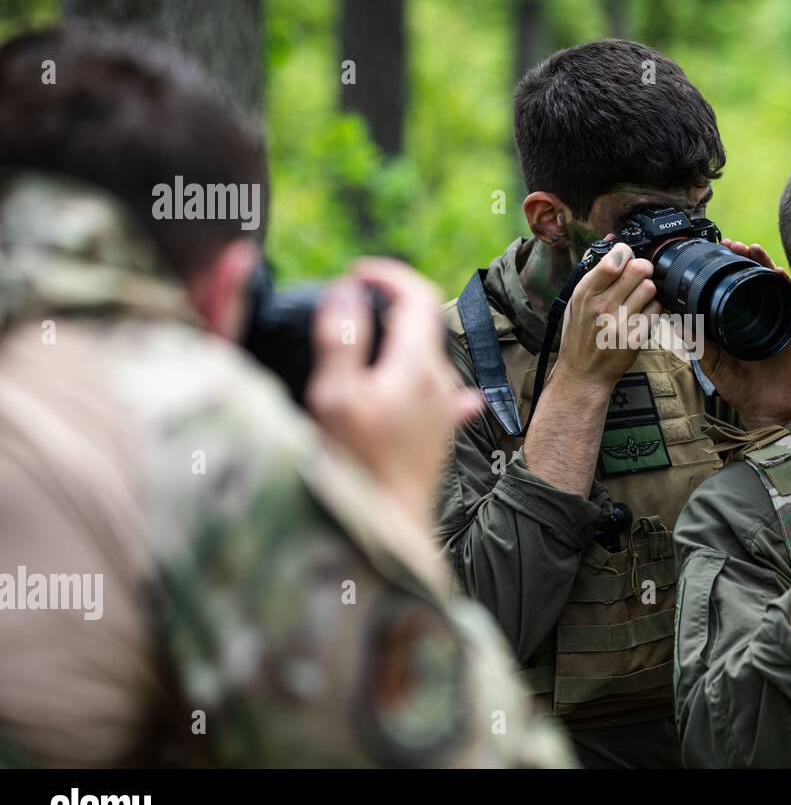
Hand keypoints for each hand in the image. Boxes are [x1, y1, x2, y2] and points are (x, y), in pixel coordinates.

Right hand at [307, 257, 481, 528]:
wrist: (388, 531)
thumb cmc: (356, 467)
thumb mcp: (335, 397)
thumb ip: (341, 340)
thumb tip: (346, 291)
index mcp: (415, 365)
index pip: (416, 295)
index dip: (387, 274)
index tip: (356, 273)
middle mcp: (439, 382)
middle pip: (423, 324)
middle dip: (389, 304)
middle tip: (350, 302)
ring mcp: (442, 411)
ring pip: (426, 357)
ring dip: (400, 339)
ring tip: (366, 337)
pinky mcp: (438, 436)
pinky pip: (436, 393)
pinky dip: (421, 376)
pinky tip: (442, 389)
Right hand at [555, 240, 660, 390]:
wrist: (583, 373)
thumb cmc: (580, 334)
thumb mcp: (576, 301)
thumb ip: (593, 271)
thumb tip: (610, 242)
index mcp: (586, 293)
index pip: (614, 261)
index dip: (625, 252)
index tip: (626, 256)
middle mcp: (602, 306)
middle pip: (639, 269)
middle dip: (642, 268)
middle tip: (639, 275)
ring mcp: (620, 323)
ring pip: (650, 288)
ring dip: (648, 289)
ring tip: (639, 297)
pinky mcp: (635, 338)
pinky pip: (656, 310)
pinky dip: (652, 309)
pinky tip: (641, 314)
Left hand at [696, 240, 790, 428]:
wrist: (763, 407)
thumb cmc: (737, 386)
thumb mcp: (711, 362)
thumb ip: (697, 342)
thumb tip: (676, 320)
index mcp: (736, 319)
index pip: (731, 285)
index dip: (726, 267)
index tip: (716, 252)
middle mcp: (756, 314)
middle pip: (752, 277)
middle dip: (744, 257)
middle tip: (733, 244)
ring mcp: (775, 319)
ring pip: (770, 283)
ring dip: (763, 263)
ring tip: (752, 249)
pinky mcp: (790, 328)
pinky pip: (789, 301)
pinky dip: (784, 284)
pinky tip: (776, 272)